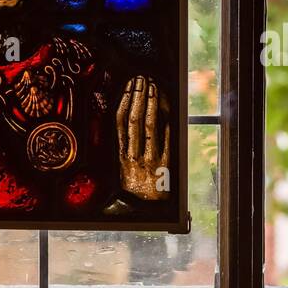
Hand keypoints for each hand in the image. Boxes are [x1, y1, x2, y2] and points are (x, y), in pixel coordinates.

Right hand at [116, 75, 170, 200]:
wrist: (144, 209)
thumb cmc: (133, 187)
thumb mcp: (122, 166)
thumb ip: (124, 145)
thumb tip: (126, 118)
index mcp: (121, 155)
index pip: (120, 123)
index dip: (125, 102)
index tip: (129, 85)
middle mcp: (134, 155)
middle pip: (134, 120)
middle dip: (138, 97)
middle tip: (142, 79)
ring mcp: (150, 159)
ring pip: (149, 127)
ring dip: (152, 104)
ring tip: (154, 86)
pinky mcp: (166, 164)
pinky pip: (166, 139)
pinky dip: (166, 122)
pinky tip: (168, 107)